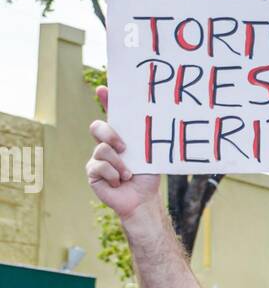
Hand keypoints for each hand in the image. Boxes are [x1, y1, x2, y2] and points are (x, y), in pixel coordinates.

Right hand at [86, 87, 159, 224]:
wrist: (142, 198)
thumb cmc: (147, 175)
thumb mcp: (149, 154)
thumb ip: (144, 139)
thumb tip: (157, 118)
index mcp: (120, 137)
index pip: (111, 115)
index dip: (106, 100)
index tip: (102, 89)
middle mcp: (105, 145)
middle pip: (97, 127)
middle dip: (110, 134)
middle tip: (124, 147)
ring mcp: (97, 158)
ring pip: (102, 150)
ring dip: (119, 164)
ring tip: (128, 175)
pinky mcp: (92, 172)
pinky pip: (99, 167)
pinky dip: (113, 175)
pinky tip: (119, 182)